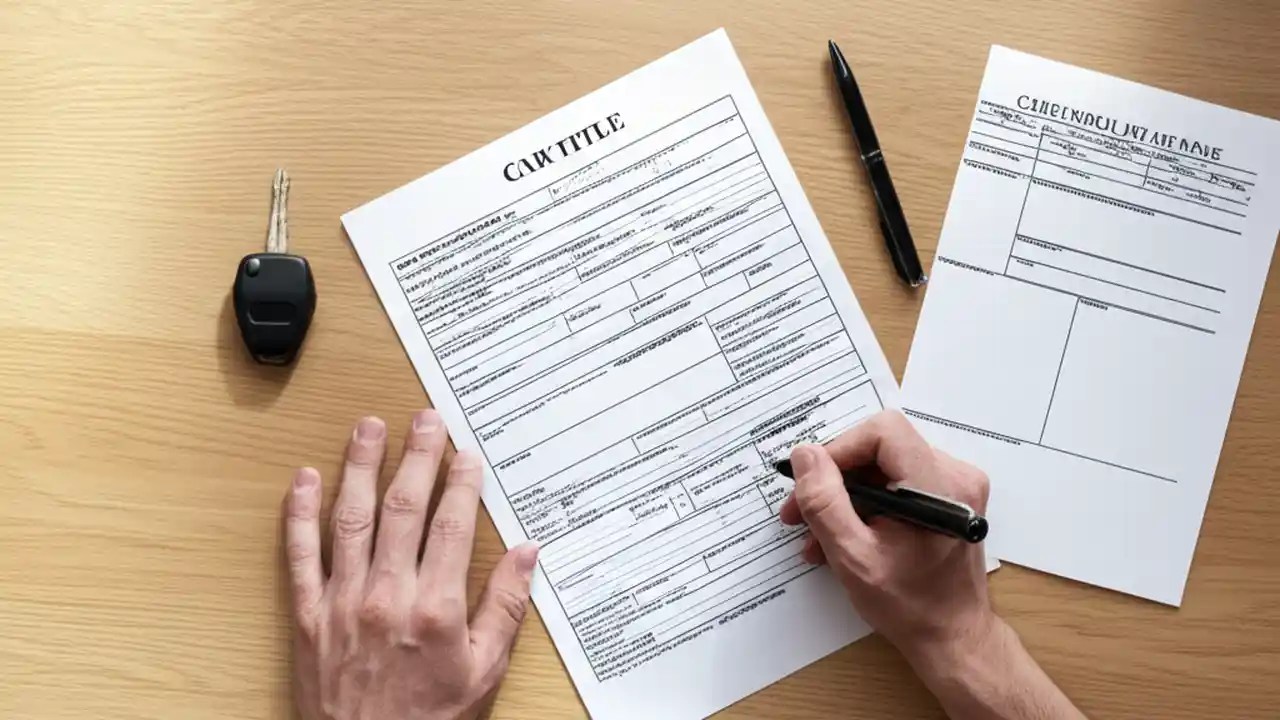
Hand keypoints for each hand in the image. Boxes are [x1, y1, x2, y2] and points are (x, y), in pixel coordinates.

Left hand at [283, 410, 539, 719]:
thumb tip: (530, 555)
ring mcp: (342, 602)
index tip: (467, 454)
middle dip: (416, 457)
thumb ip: (506, 608)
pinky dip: (299, 514)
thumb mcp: (484, 671)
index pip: (452, 526)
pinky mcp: (307, 615)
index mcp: (436, 609)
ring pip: (351, 519)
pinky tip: (303, 480)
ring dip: (360, 467)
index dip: (461, 483)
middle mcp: (387, 596)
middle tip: (424, 419)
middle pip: (404, 509)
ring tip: (368, 428)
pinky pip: (300, 555)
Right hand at [779, 410, 991, 663]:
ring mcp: (954, 486)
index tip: (812, 482)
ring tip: (815, 534)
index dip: (840, 449)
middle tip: (799, 512)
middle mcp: (954, 476)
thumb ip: (825, 503)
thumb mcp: (854, 558)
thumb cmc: (909, 606)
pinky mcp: (947, 498)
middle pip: (880, 448)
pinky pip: (896, 482)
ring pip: (883, 466)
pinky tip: (841, 534)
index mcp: (939, 487)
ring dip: (844, 495)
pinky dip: (865, 504)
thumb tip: (804, 454)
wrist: (953, 638)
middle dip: (834, 478)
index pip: (884, 432)